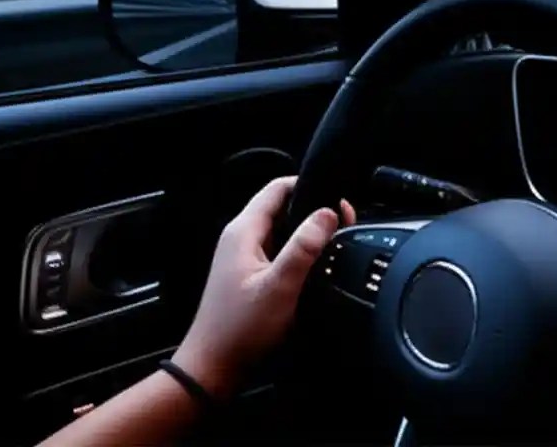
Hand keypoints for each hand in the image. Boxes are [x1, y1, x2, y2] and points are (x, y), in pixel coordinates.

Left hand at [170, 176, 354, 398]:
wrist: (214, 368)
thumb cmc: (240, 330)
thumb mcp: (279, 286)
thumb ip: (304, 247)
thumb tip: (328, 214)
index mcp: (243, 232)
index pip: (278, 188)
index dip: (310, 187)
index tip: (337, 202)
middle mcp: (241, 239)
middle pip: (282, 208)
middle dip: (314, 212)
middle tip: (342, 226)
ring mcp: (243, 257)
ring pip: (282, 231)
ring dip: (307, 235)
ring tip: (333, 246)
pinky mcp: (249, 276)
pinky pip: (278, 252)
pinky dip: (298, 254)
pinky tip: (314, 270)